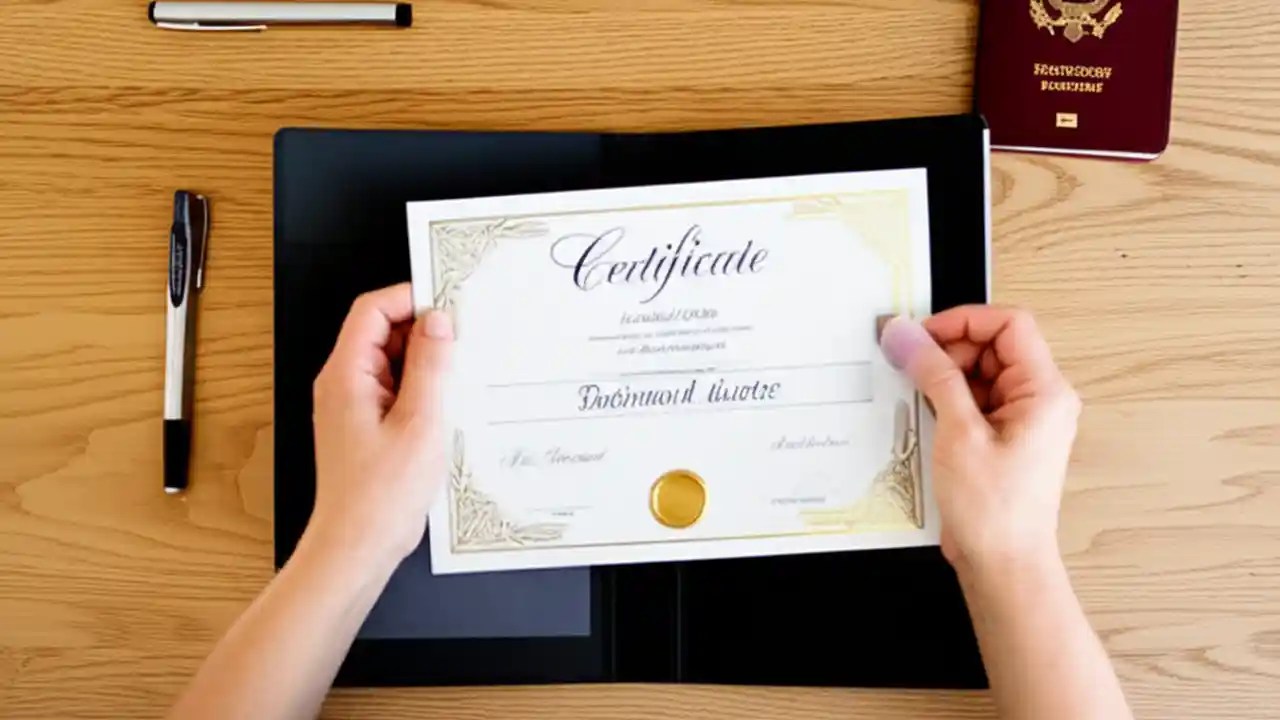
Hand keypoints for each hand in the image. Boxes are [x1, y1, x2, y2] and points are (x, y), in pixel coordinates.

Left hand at [309, 283, 453, 565]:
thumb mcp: (421, 421)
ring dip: (426, 365)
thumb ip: (431, 365)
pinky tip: (446, 410)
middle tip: (464, 344)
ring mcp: (353, 406)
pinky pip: (395, 391)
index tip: (449, 304)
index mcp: (347, 374)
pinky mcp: (366, 427)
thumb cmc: (381, 495)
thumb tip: (439, 321)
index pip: (372, 310)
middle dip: (424, 333)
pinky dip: (421, 391)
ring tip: (457, 383)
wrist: (357, 546)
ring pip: (392, 362)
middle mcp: (343, 384)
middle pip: (382, 333)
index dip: (411, 299)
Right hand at [879, 306, 1079, 578]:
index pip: (1009, 325)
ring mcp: (1023, 419)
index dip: (963, 321)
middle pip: (993, 346)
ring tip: (915, 397)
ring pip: (980, 372)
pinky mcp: (1003, 436)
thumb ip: (933, 375)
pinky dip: (947, 400)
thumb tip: (907, 335)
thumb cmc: (995, 511)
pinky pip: (975, 399)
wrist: (1004, 565)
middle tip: (909, 364)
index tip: (923, 335)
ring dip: (944, 377)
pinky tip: (925, 418)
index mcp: (1045, 392)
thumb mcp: (958, 433)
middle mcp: (1040, 400)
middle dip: (948, 350)